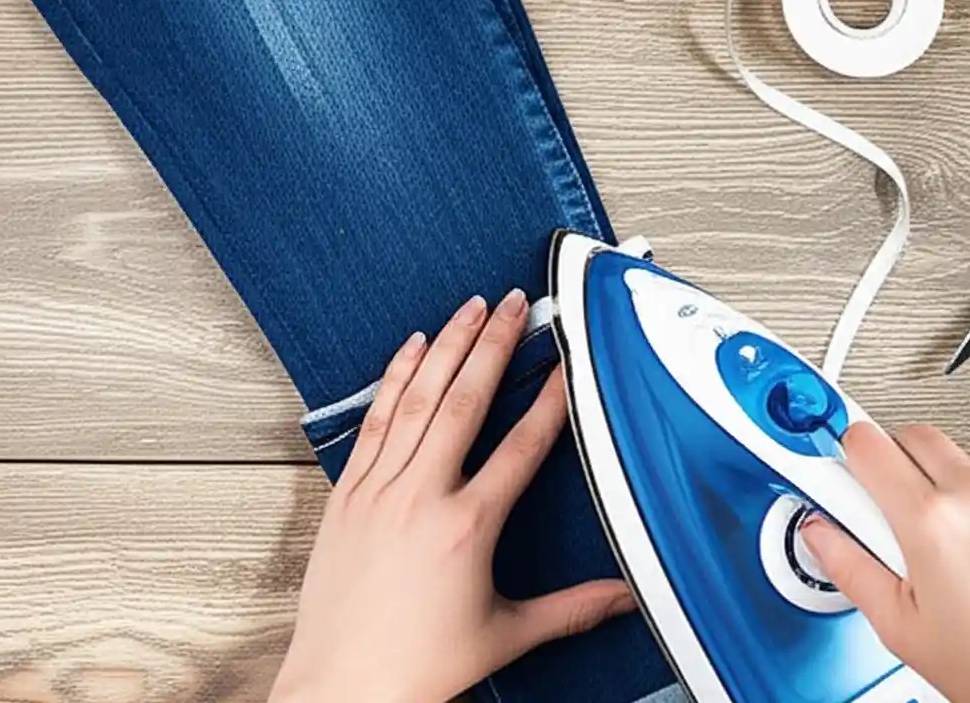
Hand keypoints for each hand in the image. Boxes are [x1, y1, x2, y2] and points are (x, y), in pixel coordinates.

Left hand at [269, 291, 634, 702]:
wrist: (344, 687)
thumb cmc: (417, 666)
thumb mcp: (507, 634)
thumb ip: (573, 609)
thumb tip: (625, 598)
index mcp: (468, 528)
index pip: (521, 447)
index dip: (549, 399)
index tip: (566, 363)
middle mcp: (421, 498)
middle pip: (465, 401)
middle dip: (495, 345)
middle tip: (516, 305)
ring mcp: (378, 490)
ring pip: (416, 400)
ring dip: (445, 347)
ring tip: (468, 310)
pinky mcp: (346, 494)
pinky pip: (374, 422)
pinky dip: (393, 379)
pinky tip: (409, 349)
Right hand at [801, 423, 969, 702]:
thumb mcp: (900, 628)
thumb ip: (848, 567)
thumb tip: (818, 534)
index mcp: (930, 521)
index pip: (865, 442)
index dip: (840, 452)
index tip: (832, 468)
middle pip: (913, 436)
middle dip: (889, 462)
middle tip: (881, 508)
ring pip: (962, 467)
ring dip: (942, 492)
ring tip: (944, 556)